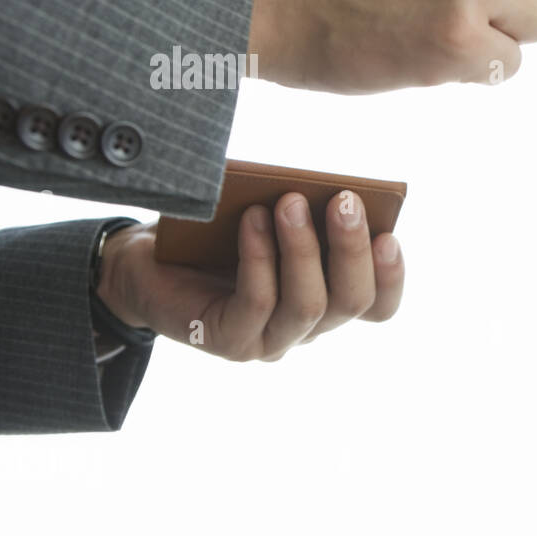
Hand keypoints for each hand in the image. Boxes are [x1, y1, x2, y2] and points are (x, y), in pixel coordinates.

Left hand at [97, 191, 403, 360]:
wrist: (145, 266)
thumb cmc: (216, 238)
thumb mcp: (270, 220)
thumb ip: (303, 216)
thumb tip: (323, 193)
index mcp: (329, 299)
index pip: (378, 305)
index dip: (391, 275)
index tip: (387, 234)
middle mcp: (307, 327)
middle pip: (353, 301)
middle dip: (352, 249)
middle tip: (344, 201)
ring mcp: (271, 341)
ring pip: (309, 304)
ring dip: (304, 249)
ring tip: (290, 201)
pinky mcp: (231, 342)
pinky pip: (257, 302)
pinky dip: (259, 256)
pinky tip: (253, 218)